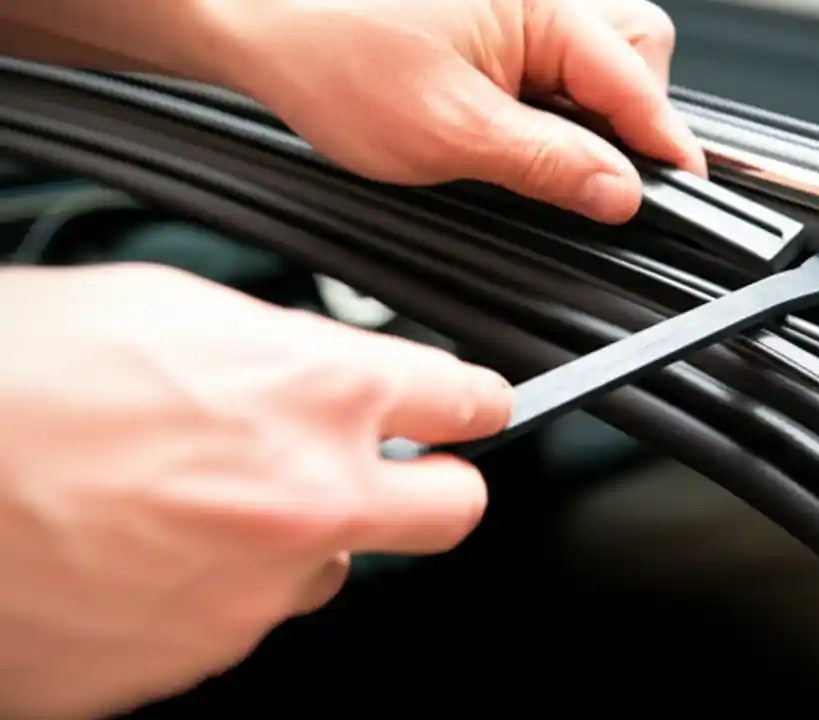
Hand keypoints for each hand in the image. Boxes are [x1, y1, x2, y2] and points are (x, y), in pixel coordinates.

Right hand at [0, 263, 511, 717]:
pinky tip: (142, 551)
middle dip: (432, 488)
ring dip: (295, 540)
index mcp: (316, 395)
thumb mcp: (171, 310)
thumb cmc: (15, 376)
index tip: (468, 410)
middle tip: (392, 472)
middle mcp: (309, 501)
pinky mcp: (192, 659)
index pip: (465, 401)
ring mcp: (255, 594)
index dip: (471, 402)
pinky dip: (213, 590)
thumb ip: (283, 352)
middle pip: (453, 509)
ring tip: (196, 505)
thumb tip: (332, 375)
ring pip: (331, 571)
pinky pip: (240, 621)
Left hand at [210, 0, 706, 223]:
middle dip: (633, 117)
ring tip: (549, 156)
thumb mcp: (452, 132)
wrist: (254, 17)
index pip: (636, 80)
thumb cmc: (330, 51)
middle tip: (604, 175)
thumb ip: (548, 164)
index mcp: (542, 4)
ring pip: (599, 58)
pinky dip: (555, 103)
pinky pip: (556, 59)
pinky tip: (522, 133)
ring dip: (592, 114)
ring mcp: (517, 5)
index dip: (664, 143)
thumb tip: (619, 190)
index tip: (680, 192)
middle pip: (635, 54)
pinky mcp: (493, 20)